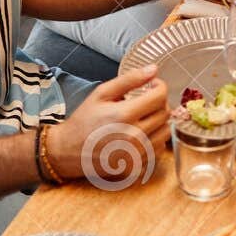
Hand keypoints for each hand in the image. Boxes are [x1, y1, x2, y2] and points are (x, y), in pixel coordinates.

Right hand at [48, 65, 169, 184]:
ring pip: (166, 132)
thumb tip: (154, 69)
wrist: (68, 150)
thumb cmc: (84, 120)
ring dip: (159, 122)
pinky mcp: (137, 167)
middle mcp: (134, 136)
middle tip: (146, 101)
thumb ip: (129, 79)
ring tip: (143, 118)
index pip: (160, 96)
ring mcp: (136, 154)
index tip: (153, 85)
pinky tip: (140, 134)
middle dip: (159, 103)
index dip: (160, 86)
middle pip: (166, 113)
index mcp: (125, 115)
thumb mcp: (102, 93)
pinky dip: (154, 139)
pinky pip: (158, 149)